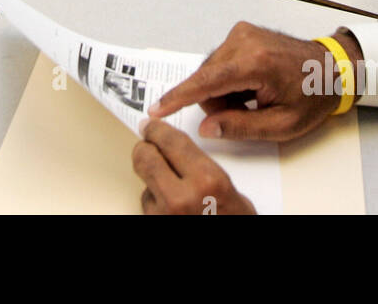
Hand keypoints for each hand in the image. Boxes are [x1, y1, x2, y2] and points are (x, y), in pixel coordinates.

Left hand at [133, 121, 255, 213]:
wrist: (234, 251)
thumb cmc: (234, 221)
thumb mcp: (225, 187)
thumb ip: (199, 164)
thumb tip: (173, 146)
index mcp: (207, 180)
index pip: (170, 141)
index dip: (156, 130)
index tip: (150, 126)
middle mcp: (182, 197)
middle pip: (145, 157)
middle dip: (145, 149)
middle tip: (147, 145)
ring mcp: (164, 215)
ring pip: (143, 181)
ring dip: (151, 178)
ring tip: (169, 185)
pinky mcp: (154, 224)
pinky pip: (146, 204)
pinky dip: (154, 200)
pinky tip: (169, 205)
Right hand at [149, 21, 357, 141]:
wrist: (334, 67)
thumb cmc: (313, 94)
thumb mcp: (282, 124)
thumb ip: (240, 127)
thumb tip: (207, 127)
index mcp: (256, 63)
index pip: (206, 82)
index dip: (179, 98)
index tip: (158, 108)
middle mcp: (245, 41)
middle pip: (206, 79)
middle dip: (217, 102)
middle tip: (248, 111)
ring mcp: (243, 33)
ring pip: (210, 71)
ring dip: (224, 91)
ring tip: (254, 97)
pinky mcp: (242, 32)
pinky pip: (219, 62)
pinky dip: (229, 79)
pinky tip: (251, 85)